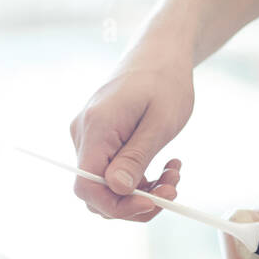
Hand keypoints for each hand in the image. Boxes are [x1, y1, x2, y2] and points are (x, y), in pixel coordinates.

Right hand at [70, 51, 193, 220]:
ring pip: (108, 186)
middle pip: (97, 192)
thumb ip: (136, 157)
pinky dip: (140, 178)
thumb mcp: (160, 122)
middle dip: (136, 201)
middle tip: (173, 188)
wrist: (160, 52)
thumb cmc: (165, 80)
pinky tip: (166, 166)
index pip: (88, 186)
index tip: (152, 204)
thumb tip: (116, 190)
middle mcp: (84, 135)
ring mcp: (90, 138)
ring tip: (174, 173)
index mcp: (96, 128)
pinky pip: (114, 173)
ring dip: (143, 191)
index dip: (117, 206)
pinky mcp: (101, 140)